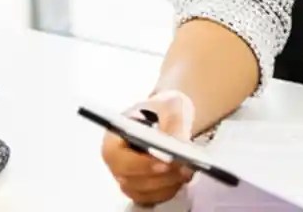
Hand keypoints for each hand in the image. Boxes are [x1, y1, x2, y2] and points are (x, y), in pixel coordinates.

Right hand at [101, 90, 197, 205]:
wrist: (171, 117)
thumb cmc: (164, 108)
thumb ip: (174, 122)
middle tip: (185, 167)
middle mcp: (117, 162)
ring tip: (189, 170)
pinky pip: (154, 197)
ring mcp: (129, 178)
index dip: (139, 164)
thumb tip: (179, 144)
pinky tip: (183, 176)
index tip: (165, 162)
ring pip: (144, 192)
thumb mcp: (171, 105)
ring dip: (168, 184)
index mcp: (113, 139)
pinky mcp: (143, 189)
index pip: (117, 158)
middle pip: (130, 180)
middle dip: (160, 177)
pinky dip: (170, 190)